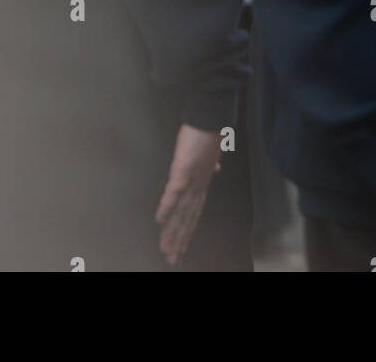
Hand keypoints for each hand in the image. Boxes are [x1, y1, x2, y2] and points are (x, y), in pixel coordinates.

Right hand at [155, 124, 220, 265]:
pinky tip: (158, 220)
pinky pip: (172, 192)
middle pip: (187, 218)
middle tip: (170, 259)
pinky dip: (165, 207)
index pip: (194, 211)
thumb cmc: (210, 131)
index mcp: (204, 181)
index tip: (182, 246)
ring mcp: (191, 179)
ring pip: (180, 212)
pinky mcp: (182, 170)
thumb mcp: (214, 149)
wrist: (212, 115)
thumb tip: (217, 168)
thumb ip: (212, 162)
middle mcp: (199, 185)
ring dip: (172, 231)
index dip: (188, 230)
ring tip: (165, 249)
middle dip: (179, 239)